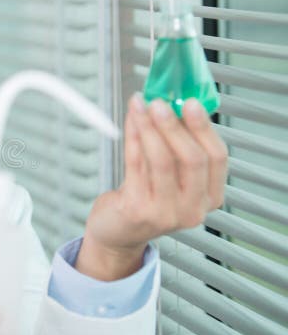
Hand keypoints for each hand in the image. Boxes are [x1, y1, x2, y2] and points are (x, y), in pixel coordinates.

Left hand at [79, 93, 228, 279]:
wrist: (117, 232)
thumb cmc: (145, 198)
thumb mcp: (171, 176)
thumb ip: (177, 146)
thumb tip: (174, 104)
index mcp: (209, 197)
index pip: (217, 158)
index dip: (204, 128)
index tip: (192, 103)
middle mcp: (192, 209)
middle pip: (192, 159)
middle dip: (175, 125)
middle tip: (160, 102)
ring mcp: (165, 213)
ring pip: (162, 161)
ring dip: (150, 127)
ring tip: (141, 106)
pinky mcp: (138, 210)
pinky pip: (136, 165)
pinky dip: (134, 138)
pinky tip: (131, 121)